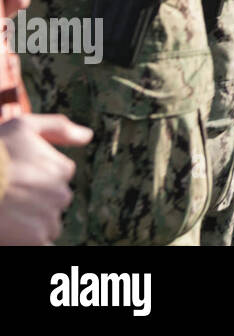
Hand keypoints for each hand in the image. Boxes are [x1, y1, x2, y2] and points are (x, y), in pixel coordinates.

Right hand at [0, 114, 92, 245]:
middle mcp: (61, 195)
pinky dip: (29, 241)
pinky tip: (12, 231)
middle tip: (8, 198)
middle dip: (34, 202)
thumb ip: (58, 127)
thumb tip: (87, 136)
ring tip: (6, 214)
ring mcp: (50, 219)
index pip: (58, 177)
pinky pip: (42, 244)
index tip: (15, 178)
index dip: (33, 178)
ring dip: (31, 223)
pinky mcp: (36, 241)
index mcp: (62, 170)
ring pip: (47, 224)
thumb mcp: (23, 126)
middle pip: (53, 203)